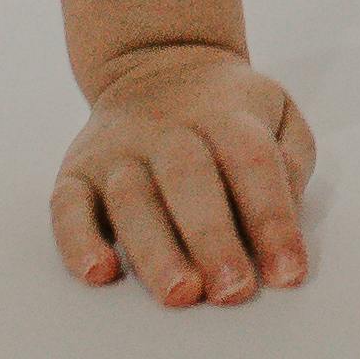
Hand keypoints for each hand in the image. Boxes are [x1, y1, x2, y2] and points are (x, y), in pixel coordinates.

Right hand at [52, 45, 317, 308]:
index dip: (273, 221)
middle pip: (189, 181)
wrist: (157, 63)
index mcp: (225, 115)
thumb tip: (286, 216)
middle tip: (232, 291)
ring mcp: (117, 151)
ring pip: (131, 199)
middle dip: (212, 240)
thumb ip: (291, 158)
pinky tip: (99, 273)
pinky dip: (78, 242)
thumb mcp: (277, 112)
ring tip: (179, 295)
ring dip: (155, 251)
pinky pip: (68, 207)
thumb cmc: (227, 111)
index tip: (287, 274)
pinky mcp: (76, 172)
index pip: (253, 164)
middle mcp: (167, 130)